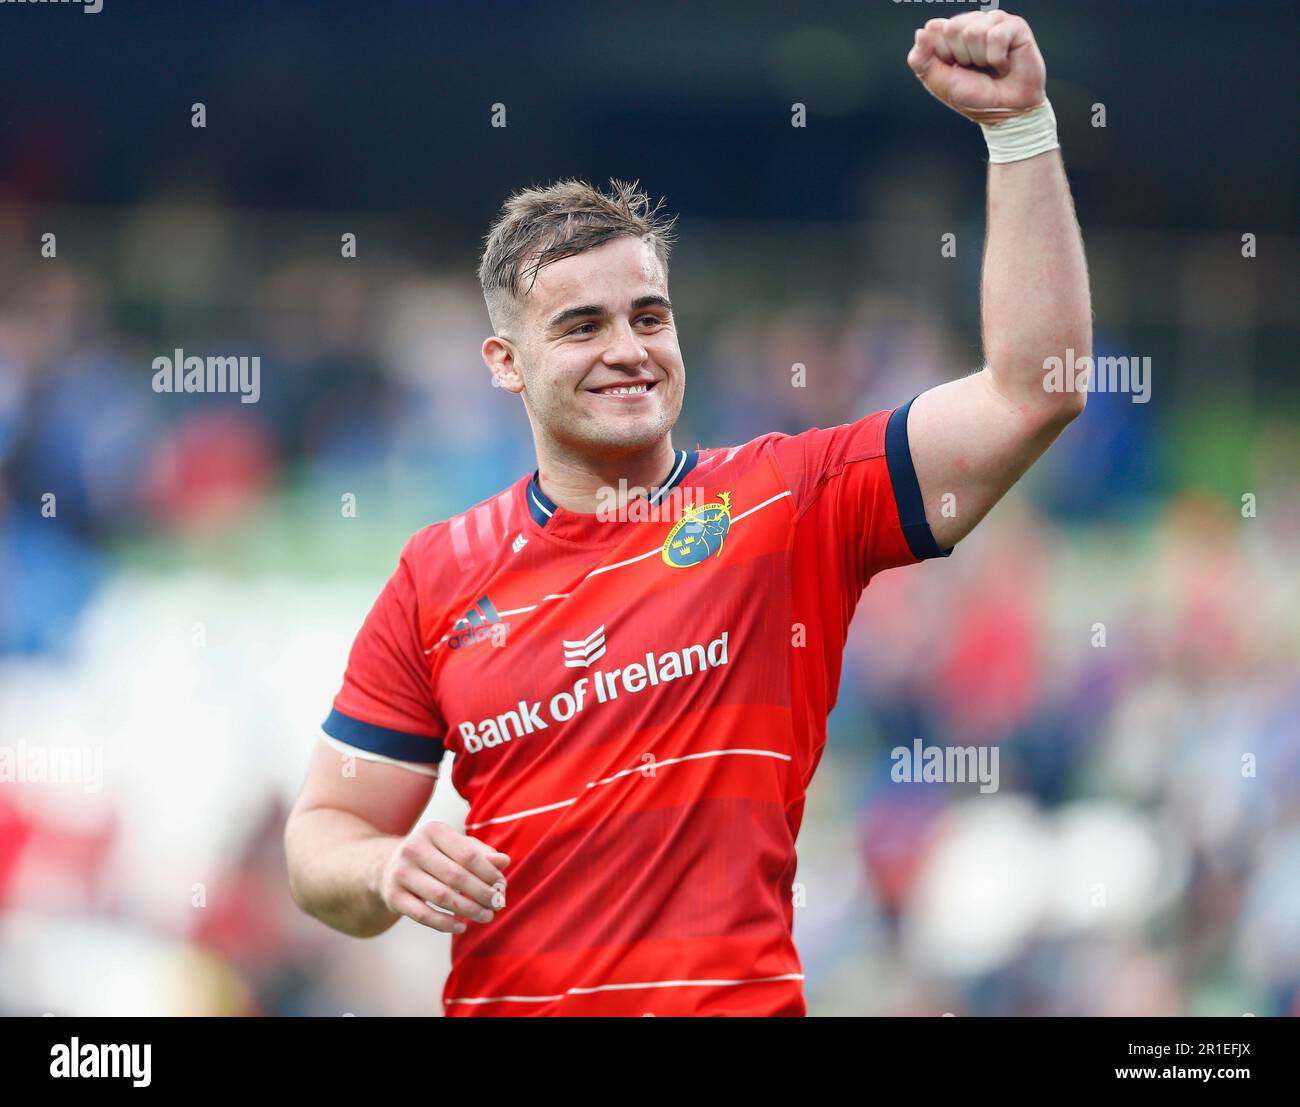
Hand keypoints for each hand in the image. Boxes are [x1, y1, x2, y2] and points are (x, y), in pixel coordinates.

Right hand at [378, 820, 509, 933]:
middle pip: (456, 877)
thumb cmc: (433, 855)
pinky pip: (423, 915)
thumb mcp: (454, 846)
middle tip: (497, 904)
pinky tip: (461, 927)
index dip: (489, 873)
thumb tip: (504, 862)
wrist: (387, 866)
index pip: (468, 855)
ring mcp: (401, 873)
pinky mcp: (394, 897)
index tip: (502, 886)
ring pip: (442, 897)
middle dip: (482, 893)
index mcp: (433, 831)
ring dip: (468, 910)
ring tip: (486, 916)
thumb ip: (480, 853)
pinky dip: (445, 924)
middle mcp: (414, 849)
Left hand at [907, 11, 1045, 124]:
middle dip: (961, 56)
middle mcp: (973, 23)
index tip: (955, 68)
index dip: (942, 55)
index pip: (934, 29)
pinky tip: (1003, 64)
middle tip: (975, 68)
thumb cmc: (975, 96)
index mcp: (952, 33)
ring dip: (980, 59)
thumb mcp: (938, 81)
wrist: (1004, 112)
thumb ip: (920, 59)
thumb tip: (921, 32)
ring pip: (973, 32)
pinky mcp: (1015, 26)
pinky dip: (997, 59)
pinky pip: (996, 36)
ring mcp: (994, 22)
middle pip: (953, 28)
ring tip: (989, 66)